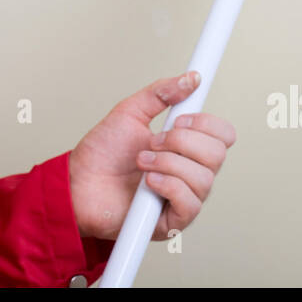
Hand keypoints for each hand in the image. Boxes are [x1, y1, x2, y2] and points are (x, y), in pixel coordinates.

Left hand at [68, 72, 235, 240]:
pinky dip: (168, 186)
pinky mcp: (172, 222)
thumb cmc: (102, 153)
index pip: (223, 135)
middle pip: (217, 154)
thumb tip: (191, 79)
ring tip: (142, 162)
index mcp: (187, 147)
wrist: (78, 182)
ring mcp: (184, 198)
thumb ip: (161, 93)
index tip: (178, 118)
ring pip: (204, 178)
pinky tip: (148, 183)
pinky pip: (190, 204)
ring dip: (167, 163)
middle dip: (181, 142)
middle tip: (152, 141)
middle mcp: (191, 172)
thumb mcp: (130, 112)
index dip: (206, 122)